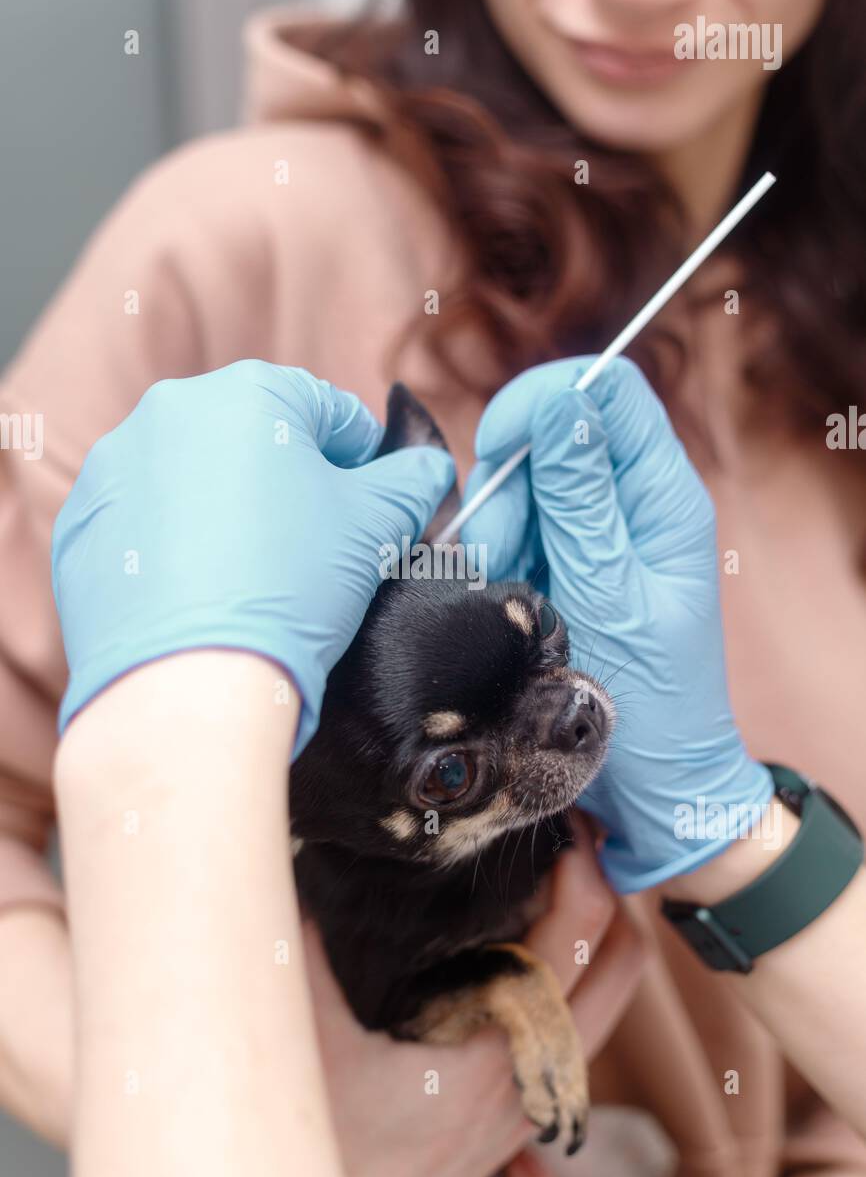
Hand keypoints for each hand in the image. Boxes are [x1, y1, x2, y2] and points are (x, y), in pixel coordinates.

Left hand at [52, 362, 453, 753]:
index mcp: (247, 392)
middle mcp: (168, 412)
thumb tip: (428, 468)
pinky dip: (176, 546)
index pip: (327, 409)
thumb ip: (410, 483)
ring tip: (255, 576)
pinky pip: (144, 523)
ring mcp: (113, 468)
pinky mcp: (81, 525)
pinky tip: (202, 594)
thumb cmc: (291, 589)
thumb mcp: (375, 526)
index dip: (361, 458)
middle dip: (289, 481)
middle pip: (253, 436)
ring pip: (194, 478)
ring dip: (229, 510)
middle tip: (315, 545)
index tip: (371, 501)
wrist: (191, 683)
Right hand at [302, 840, 644, 1176]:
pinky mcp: (521, 1112)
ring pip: (610, 1004)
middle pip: (625, 968)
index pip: (580, 939)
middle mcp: (538, 1071)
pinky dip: (575, 981)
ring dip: (598, 940)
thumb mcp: (312, 1038)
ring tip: (556, 884)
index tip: (565, 823)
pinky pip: (578, 1032)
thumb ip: (309, 949)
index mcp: (502, 1044)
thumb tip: (306, 867)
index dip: (584, 869)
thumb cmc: (335, 1147)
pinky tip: (525, 954)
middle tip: (574, 843)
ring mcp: (536, 1095)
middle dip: (613, 895)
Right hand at [462, 356, 772, 891]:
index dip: (547, 399)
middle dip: (509, 485)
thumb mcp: (609, 592)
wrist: (648, 783)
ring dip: (495, 530)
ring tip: (505, 593)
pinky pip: (510, 532)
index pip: (609, 394)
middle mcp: (629, 505)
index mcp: (662, 496)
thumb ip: (580, 497)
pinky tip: (498, 599)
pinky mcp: (560, 568)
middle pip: (550, 436)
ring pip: (520, 487)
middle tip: (498, 553)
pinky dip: (492, 560)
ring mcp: (592, 536)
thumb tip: (558, 402)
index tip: (498, 445)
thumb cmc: (649, 698)